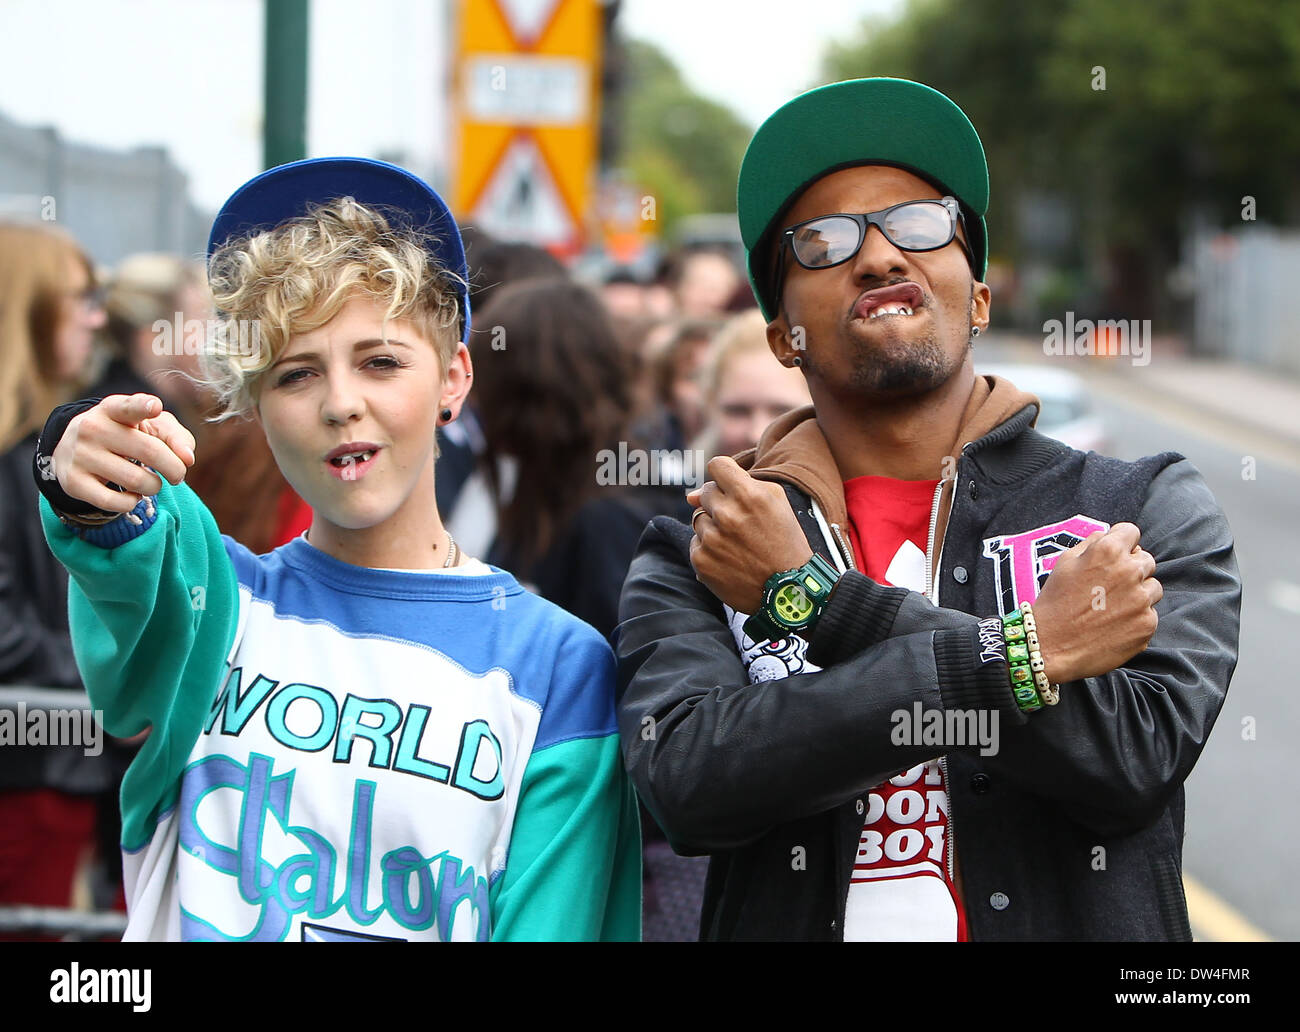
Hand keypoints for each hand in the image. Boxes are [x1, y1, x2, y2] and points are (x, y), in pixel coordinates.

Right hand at [52, 394, 195, 513]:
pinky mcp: (74, 482)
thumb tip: (188, 459)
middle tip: (177, 475)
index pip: (129, 406)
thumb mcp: (151, 426)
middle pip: (150, 451)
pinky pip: (116, 502)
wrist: (73, 450)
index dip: (144, 406)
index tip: (155, 406)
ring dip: (154, 487)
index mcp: (113, 409)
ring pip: (136, 480)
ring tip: (151, 482)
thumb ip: (176, 436)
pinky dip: (132, 503)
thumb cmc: (126, 435)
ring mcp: (81, 455)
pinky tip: (132, 495)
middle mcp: (93, 428)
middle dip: (174, 468)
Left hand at [686, 455, 812, 613]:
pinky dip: (709, 550)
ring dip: (714, 528)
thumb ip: (738, 485)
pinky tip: (730, 559)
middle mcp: (727, 515)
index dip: (724, 475)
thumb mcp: (776, 502)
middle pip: (707, 493)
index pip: (717, 465)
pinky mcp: (701, 561)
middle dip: (721, 503)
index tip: (731, 487)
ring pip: (699, 519)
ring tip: (738, 544)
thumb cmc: (785, 541)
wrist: (789, 589)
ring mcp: (711, 539)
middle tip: (742, 524)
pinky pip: (696, 543)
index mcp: (749, 495)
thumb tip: (690, 495)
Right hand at [1030, 523, 1162, 683]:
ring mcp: (1141, 600)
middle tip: (1109, 586)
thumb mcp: (1064, 563)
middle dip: (1131, 568)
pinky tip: (1113, 625)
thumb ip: (1091, 544)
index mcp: (1108, 551)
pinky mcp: (1147, 624)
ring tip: (1112, 607)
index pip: (1131, 532)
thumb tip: (1108, 536)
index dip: (1122, 542)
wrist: (1050, 647)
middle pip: (1146, 560)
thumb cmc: (1054, 603)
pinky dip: (1136, 618)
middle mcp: (1129, 572)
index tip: (1115, 554)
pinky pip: (1150, 614)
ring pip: (1153, 588)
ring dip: (1138, 593)